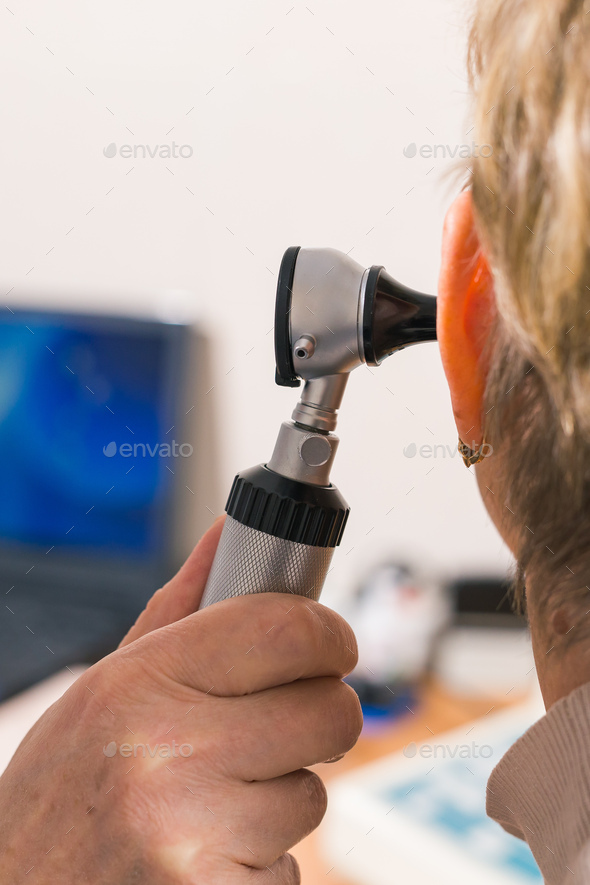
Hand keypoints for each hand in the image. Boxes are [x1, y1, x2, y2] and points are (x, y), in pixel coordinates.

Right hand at [0, 518, 361, 882]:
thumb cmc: (61, 794)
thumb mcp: (102, 689)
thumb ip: (179, 608)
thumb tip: (232, 532)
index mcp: (141, 684)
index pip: (285, 629)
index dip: (328, 633)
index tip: (330, 644)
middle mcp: (168, 754)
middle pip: (328, 711)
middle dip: (322, 714)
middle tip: (282, 725)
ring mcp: (195, 838)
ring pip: (313, 795)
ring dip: (282, 796)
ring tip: (216, 805)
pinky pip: (294, 867)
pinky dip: (264, 862)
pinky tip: (208, 856)